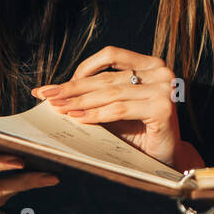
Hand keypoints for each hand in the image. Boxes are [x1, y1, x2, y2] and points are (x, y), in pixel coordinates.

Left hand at [32, 45, 188, 167]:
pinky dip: (96, 114)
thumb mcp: (116, 108)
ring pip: (111, 93)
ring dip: (80, 102)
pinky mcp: (163, 108)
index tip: (54, 85)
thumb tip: (57, 91)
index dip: (81, 68)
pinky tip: (78, 118)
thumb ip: (96, 96)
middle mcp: (161, 72)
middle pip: (107, 77)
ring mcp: (164, 89)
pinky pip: (120, 109)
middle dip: (73, 88)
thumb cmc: (139, 132)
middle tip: (47, 95)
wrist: (166, 158)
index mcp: (151, 64)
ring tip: (59, 108)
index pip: (111, 56)